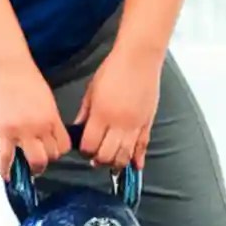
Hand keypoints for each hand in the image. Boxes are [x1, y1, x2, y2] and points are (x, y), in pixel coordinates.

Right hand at [0, 61, 70, 180]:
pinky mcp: (4, 132)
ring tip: (28, 168)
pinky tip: (7, 176)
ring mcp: (22, 131)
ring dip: (33, 167)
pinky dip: (6, 169)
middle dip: (47, 160)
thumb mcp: (46, 99)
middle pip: (51, 156)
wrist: (7, 68)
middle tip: (40, 160)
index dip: (59, 151)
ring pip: (35, 160)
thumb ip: (49, 119)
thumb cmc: (26, 79)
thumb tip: (49, 133)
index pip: (64, 146)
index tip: (53, 151)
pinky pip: (6, 157)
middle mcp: (40, 127)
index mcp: (52, 118)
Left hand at [75, 45, 162, 171]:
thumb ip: (85, 112)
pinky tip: (135, 166)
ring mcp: (135, 125)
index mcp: (101, 114)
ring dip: (116, 163)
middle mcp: (119, 123)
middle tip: (95, 157)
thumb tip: (77, 128)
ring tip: (111, 161)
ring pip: (125, 155)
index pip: (90, 145)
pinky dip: (138, 159)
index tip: (84, 148)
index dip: (85, 151)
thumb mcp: (91, 90)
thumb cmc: (114, 70)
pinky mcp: (147, 122)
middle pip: (107, 155)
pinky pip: (143, 146)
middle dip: (99, 160)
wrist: (139, 58)